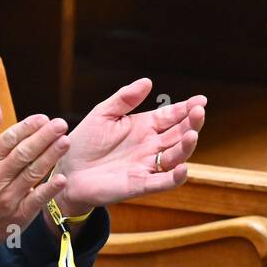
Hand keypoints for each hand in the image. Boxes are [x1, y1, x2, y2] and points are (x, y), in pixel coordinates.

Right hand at [0, 98, 69, 266]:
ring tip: (65, 142)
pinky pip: (36, 201)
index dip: (27, 128)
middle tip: (60, 124)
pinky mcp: (19, 214)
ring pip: (32, 174)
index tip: (43, 118)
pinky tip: (62, 178)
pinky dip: (48, 190)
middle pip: (22, 155)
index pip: (8, 140)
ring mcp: (7, 197)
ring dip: (50, 157)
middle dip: (43, 138)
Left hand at [54, 78, 205, 213]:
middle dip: (192, 122)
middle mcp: (151, 146)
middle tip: (199, 111)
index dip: (186, 108)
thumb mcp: (103, 114)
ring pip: (176, 156)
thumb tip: (148, 81)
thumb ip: (124, 99)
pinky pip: (163, 182)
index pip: (171, 115)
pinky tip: (183, 168)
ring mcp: (147, 165)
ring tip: (192, 134)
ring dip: (187, 147)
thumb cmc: (84, 142)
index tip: (200, 100)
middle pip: (179, 134)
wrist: (66, 170)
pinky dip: (175, 178)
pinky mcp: (140, 184)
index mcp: (144, 126)